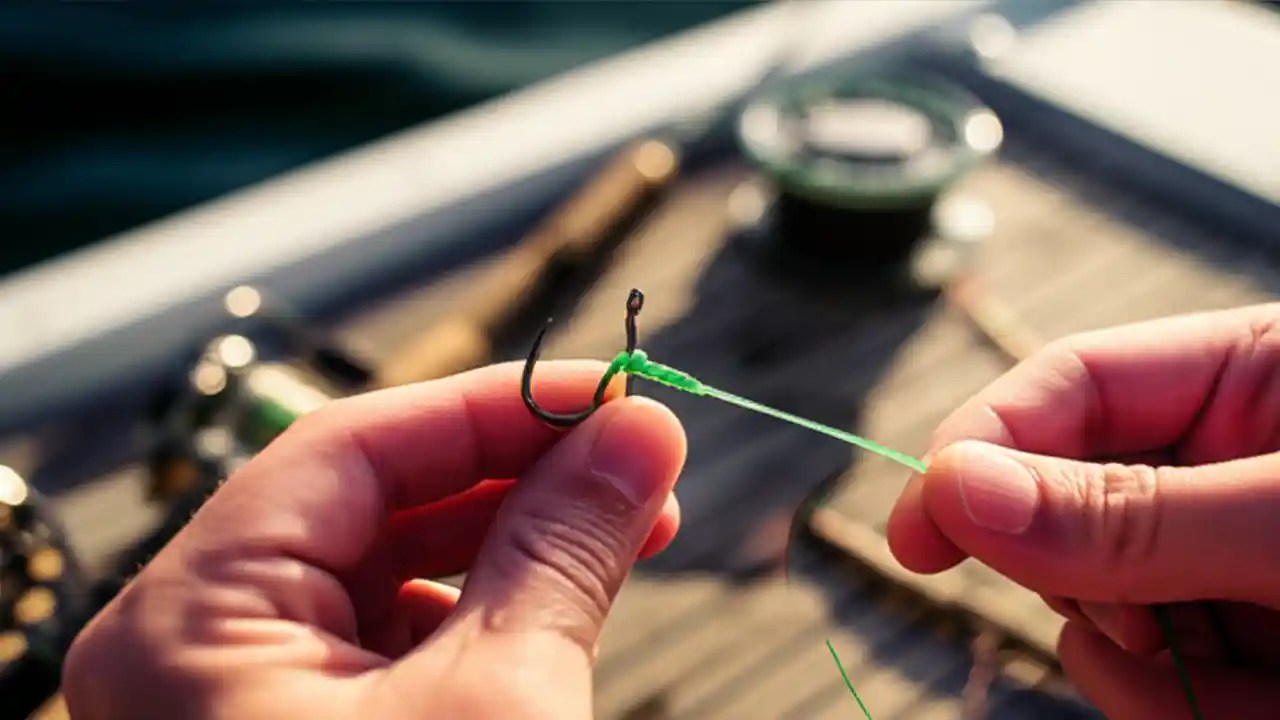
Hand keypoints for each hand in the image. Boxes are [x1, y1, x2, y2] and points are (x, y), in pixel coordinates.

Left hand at [62, 361, 686, 718]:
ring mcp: (246, 697)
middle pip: (371, 499)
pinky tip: (568, 589)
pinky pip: (394, 633)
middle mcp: (196, 649)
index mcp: (188, 624)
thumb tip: (641, 432)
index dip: (495, 406)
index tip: (613, 393)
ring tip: (631, 518)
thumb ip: (565, 546)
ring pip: (389, 565)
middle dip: (519, 472)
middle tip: (640, 459)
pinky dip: (487, 604)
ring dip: (515, 536)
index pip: (350, 446)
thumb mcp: (503, 703)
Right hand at [887, 303, 1279, 718]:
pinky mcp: (1250, 654)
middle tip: (1139, 624)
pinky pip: (1155, 685)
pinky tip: (1268, 712)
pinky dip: (1184, 711)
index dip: (980, 446)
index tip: (915, 534)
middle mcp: (1227, 469)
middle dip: (1082, 583)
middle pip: (1068, 509)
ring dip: (1144, 671)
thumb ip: (1128, 512)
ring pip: (1102, 614)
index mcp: (1250, 380)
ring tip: (1258, 689)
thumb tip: (951, 488)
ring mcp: (1235, 566)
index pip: (1073, 385)